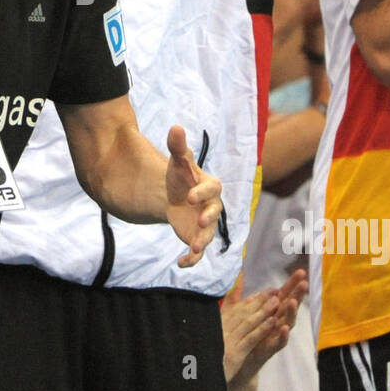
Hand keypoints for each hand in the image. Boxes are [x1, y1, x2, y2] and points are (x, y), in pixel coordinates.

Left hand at [164, 125, 222, 267]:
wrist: (174, 195)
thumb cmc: (180, 177)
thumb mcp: (177, 162)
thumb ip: (178, 147)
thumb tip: (175, 127)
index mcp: (209, 186)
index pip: (213, 188)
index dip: (203, 192)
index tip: (189, 196)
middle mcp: (211, 206)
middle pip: (215, 213)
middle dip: (209, 218)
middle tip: (200, 222)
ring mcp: (204, 223)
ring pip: (209, 234)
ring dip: (203, 241)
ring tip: (193, 247)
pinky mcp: (195, 237)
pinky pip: (198, 251)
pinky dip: (192, 258)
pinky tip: (181, 263)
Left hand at [220, 268, 307, 385]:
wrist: (238, 360)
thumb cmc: (244, 333)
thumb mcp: (240, 312)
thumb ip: (240, 294)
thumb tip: (238, 274)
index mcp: (271, 311)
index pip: (283, 294)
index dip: (291, 283)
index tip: (301, 271)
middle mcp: (277, 321)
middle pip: (290, 306)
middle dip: (297, 294)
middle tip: (304, 283)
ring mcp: (275, 335)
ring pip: (287, 322)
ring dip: (291, 312)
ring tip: (293, 302)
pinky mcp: (271, 348)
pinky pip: (279, 342)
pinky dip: (282, 335)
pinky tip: (284, 328)